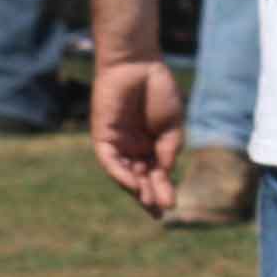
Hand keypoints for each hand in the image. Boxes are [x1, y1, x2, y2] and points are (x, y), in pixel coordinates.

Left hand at [91, 55, 183, 215]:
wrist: (139, 65)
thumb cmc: (159, 92)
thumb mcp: (173, 126)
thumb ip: (169, 150)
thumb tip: (164, 173)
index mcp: (151, 146)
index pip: (155, 174)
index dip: (162, 190)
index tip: (171, 206)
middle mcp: (133, 148)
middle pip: (140, 177)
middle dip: (150, 194)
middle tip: (162, 210)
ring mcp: (118, 143)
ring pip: (125, 173)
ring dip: (137, 189)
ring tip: (151, 203)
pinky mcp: (103, 136)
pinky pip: (110, 160)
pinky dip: (120, 174)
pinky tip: (133, 184)